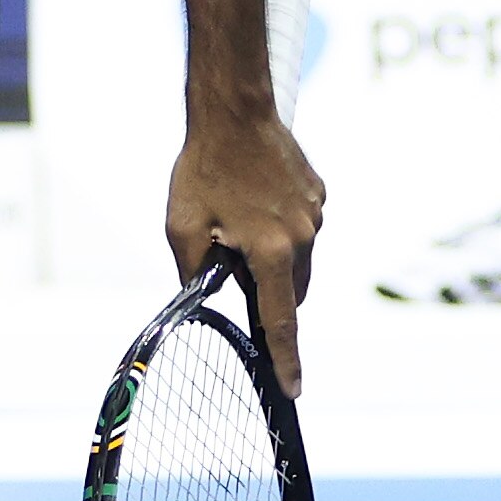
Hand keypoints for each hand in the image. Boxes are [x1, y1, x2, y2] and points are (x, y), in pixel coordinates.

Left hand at [167, 105, 325, 396]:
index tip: (293, 389)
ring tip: (237, 219)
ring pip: (297, 258)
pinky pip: (302, 226)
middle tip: (230, 261)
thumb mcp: (183, 228)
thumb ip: (198, 273)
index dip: (285, 359)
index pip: (281, 320)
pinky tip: (254, 198)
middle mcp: (302, 237)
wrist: (235, 111)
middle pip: (290, 289)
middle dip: (267, 291)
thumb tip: (210, 297)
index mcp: (271, 252)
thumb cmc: (203, 170)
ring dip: (273, 257)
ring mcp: (314, 213)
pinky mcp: (317, 193)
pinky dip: (281, 227)